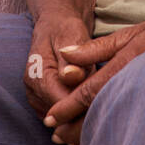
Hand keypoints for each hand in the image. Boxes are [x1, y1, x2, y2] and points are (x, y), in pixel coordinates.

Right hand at [24, 13, 96, 144]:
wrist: (55, 24)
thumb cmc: (66, 28)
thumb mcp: (71, 35)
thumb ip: (72, 59)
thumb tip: (70, 77)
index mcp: (37, 74)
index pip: (60, 103)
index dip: (83, 108)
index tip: (107, 107)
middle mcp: (33, 89)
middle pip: (60, 115)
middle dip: (84, 115)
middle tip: (112, 113)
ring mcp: (36, 98)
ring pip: (61, 120)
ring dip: (80, 117)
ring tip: (105, 112)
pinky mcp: (43, 102)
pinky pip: (60, 117)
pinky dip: (76, 115)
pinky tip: (94, 110)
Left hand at [42, 8, 144, 132]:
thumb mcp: (135, 33)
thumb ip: (98, 47)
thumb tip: (66, 54)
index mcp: (129, 61)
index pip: (90, 90)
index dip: (68, 108)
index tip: (50, 120)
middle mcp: (140, 81)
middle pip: (100, 112)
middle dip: (76, 128)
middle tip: (57, 138)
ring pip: (116, 121)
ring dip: (94, 132)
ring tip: (74, 141)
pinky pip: (135, 122)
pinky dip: (117, 130)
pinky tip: (106, 135)